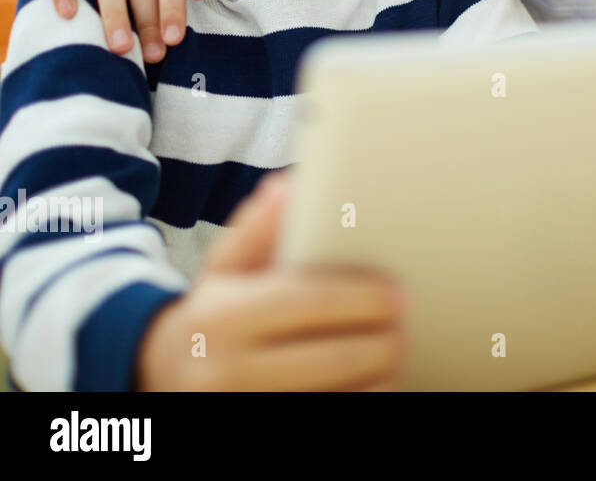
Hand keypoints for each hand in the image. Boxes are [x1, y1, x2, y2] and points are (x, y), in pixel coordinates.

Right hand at [136, 173, 406, 390]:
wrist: (167, 377)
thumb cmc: (214, 314)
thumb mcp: (225, 267)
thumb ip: (257, 227)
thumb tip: (286, 187)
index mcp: (224, 317)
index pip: (311, 303)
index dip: (364, 297)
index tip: (398, 290)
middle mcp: (229, 370)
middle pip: (335, 357)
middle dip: (383, 339)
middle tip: (406, 322)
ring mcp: (247, 408)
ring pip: (341, 396)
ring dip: (380, 375)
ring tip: (395, 351)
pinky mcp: (264, 430)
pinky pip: (333, 416)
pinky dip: (362, 397)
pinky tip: (374, 381)